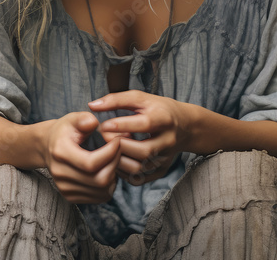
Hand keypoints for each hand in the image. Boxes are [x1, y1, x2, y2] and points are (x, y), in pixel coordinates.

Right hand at [42, 111, 121, 203]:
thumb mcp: (72, 119)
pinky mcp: (70, 196)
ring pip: (101, 191)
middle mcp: (60, 174)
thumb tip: (93, 123)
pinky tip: (108, 171)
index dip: (110, 154)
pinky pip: (99, 198)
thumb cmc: (64, 131)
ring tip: (114, 161)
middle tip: (119, 151)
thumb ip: (83, 118)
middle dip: (115, 165)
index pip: (90, 163)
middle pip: (98, 180)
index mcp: (60, 153)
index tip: (117, 141)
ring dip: (114, 176)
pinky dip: (109, 186)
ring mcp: (64, 188)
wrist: (47, 146)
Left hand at [89, 90, 203, 185]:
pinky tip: (116, 161)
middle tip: (104, 137)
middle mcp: (168, 141)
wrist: (184, 125)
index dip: (122, 126)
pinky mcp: (162, 170)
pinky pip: (140, 179)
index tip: (103, 125)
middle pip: (143, 150)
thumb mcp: (140, 98)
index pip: (144, 124)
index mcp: (164, 119)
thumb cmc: (158, 108)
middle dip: (119, 145)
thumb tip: (92, 105)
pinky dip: (124, 173)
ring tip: (108, 149)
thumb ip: (116, 100)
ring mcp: (166, 158)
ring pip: (140, 167)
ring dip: (119, 160)